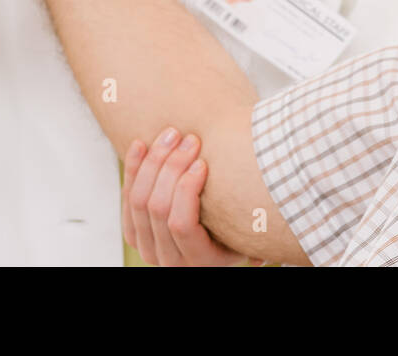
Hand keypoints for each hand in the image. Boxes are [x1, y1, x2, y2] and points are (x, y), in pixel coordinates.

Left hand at [122, 128, 264, 266]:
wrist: (211, 247)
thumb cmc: (238, 235)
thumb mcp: (250, 236)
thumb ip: (257, 228)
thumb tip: (271, 218)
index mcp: (200, 263)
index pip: (181, 224)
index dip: (187, 189)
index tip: (202, 161)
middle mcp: (169, 260)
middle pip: (157, 207)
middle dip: (172, 166)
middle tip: (190, 139)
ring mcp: (147, 247)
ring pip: (139, 199)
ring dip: (154, 162)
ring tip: (172, 135)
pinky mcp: (134, 232)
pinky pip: (126, 198)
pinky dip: (133, 168)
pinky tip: (142, 144)